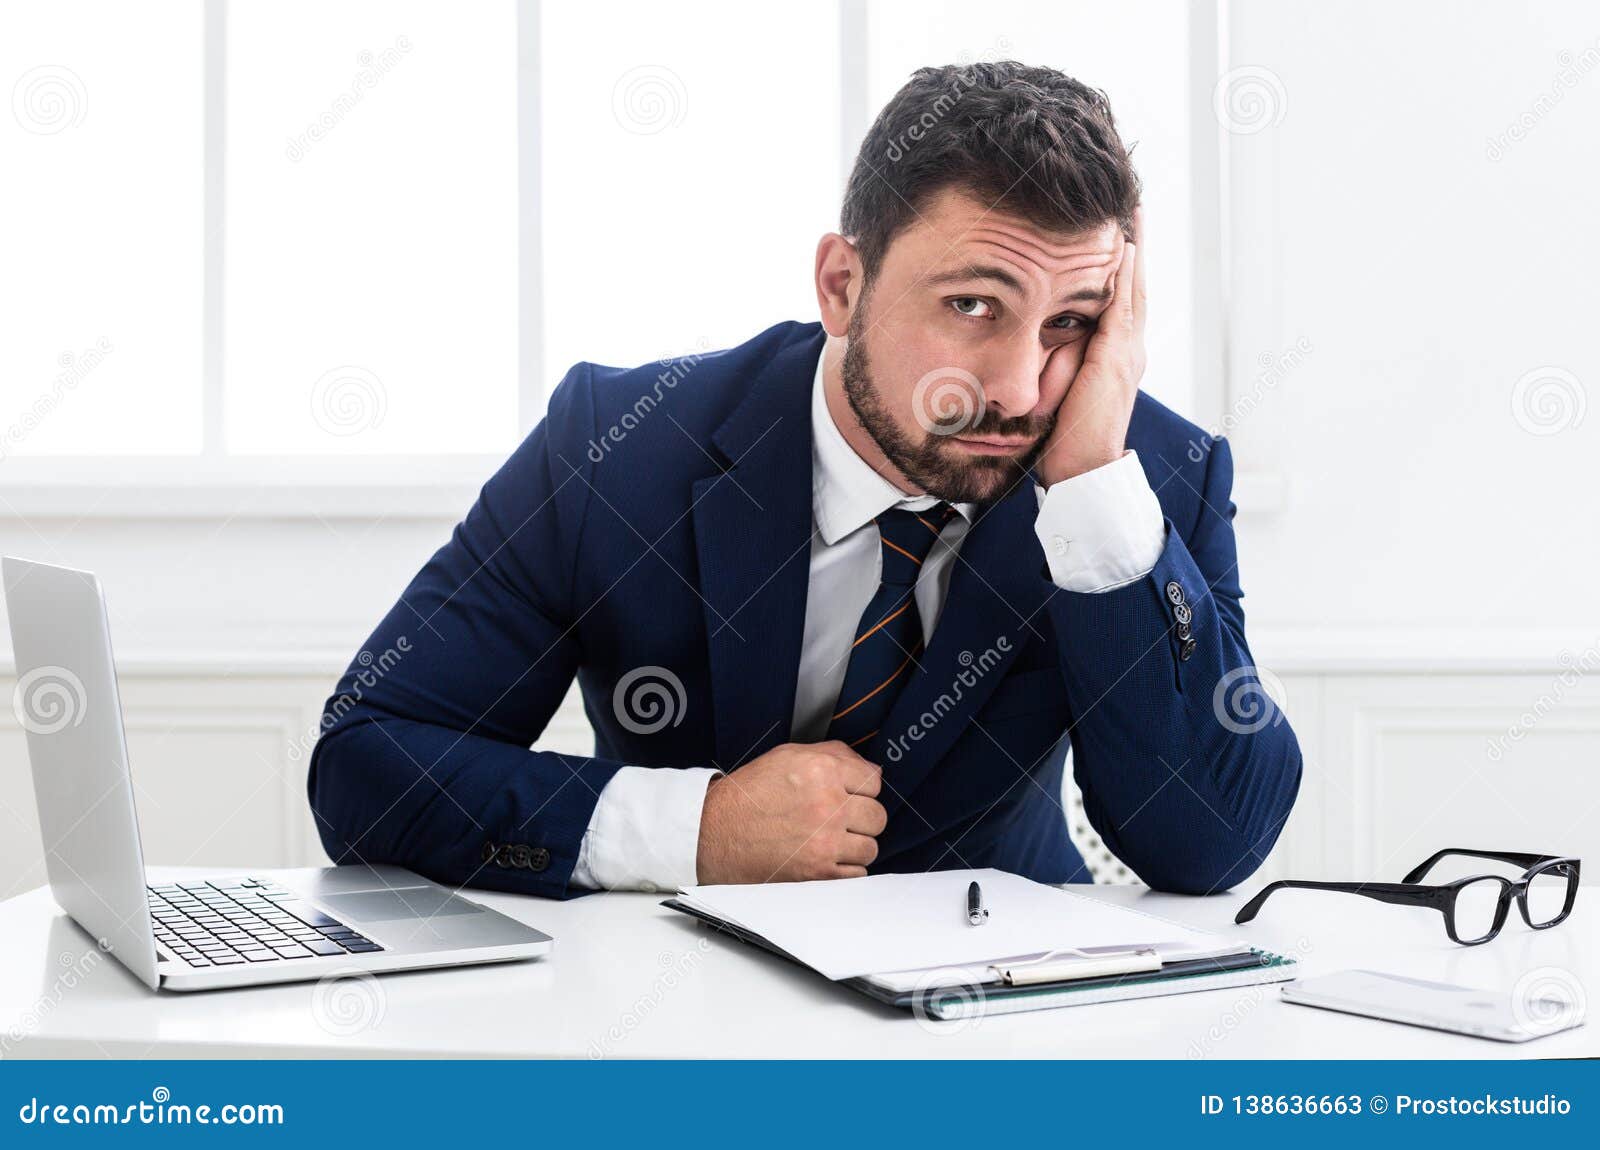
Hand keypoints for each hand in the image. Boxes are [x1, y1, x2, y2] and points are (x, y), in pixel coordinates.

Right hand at [695, 740, 885, 883]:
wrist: (713, 833)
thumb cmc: (747, 796)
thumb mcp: (787, 756)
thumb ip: (833, 755)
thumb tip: (870, 768)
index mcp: (822, 770)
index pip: (874, 781)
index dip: (862, 789)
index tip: (852, 795)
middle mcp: (828, 804)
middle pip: (878, 816)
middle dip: (862, 818)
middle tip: (841, 820)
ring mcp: (825, 841)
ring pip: (871, 847)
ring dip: (855, 846)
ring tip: (831, 840)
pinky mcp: (818, 872)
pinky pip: (857, 873)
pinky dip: (845, 869)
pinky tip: (825, 858)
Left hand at [1036, 209, 1147, 485]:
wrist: (1082, 473)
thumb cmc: (1062, 440)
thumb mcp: (1055, 390)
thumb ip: (1051, 363)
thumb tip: (1028, 341)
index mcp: (1114, 355)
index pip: (1118, 298)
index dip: (1118, 264)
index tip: (1113, 229)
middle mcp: (1127, 349)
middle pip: (1133, 284)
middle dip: (1133, 243)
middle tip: (1132, 204)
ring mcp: (1126, 353)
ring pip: (1133, 288)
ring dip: (1133, 248)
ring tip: (1131, 211)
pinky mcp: (1115, 360)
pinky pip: (1122, 307)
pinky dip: (1124, 276)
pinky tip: (1121, 247)